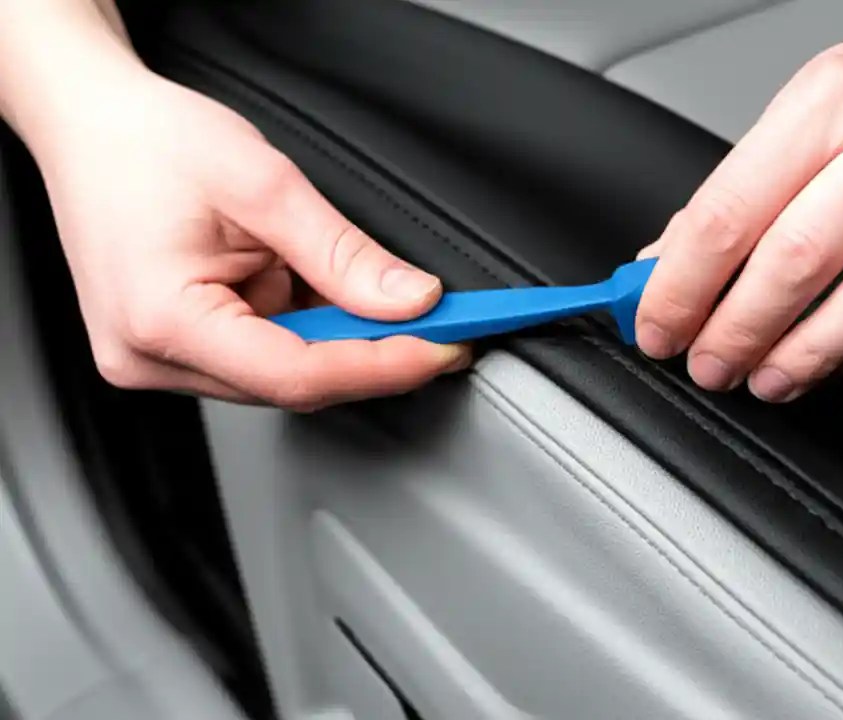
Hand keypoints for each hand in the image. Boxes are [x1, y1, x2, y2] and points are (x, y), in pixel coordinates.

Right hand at [31, 72, 469, 409]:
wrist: (90, 126)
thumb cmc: (148, 143)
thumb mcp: (263, 184)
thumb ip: (342, 252)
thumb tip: (410, 300)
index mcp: (163, 320)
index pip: (298, 375)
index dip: (385, 366)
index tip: (446, 346)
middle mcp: (153, 358)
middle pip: (294, 385)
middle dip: (377, 356)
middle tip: (448, 328)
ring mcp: (159, 360)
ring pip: (283, 377)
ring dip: (344, 344)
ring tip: (385, 301)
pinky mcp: (174, 350)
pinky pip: (263, 357)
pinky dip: (310, 333)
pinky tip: (329, 300)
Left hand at [634, 0, 842, 400]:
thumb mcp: (806, 110)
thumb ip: (739, 191)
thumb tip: (667, 269)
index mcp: (838, 97)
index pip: (734, 209)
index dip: (683, 286)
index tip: (659, 326)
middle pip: (802, 260)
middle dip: (738, 332)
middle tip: (711, 365)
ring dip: (809, 358)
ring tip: (771, 377)